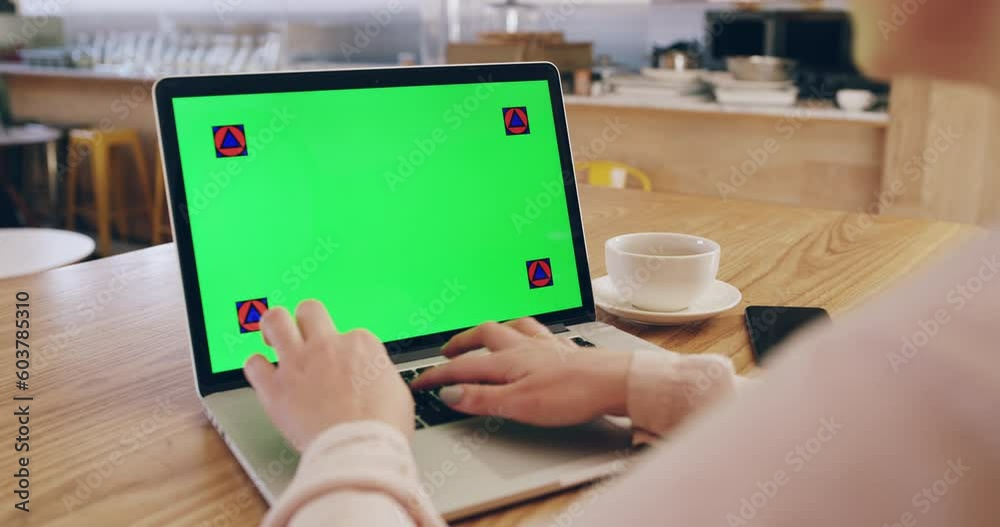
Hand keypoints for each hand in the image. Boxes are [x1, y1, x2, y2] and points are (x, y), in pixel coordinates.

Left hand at [243, 300, 413, 450]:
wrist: (359, 451)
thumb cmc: (382, 429)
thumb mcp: (397, 392)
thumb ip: (379, 375)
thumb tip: (375, 379)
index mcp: (361, 345)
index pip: (350, 333)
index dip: (346, 350)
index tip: (344, 365)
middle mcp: (327, 346)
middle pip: (309, 310)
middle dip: (304, 319)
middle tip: (301, 333)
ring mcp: (298, 363)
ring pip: (275, 320)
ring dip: (272, 327)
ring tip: (272, 337)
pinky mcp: (274, 388)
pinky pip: (253, 364)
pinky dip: (257, 367)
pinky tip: (263, 374)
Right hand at [410, 318, 632, 426]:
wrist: (615, 381)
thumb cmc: (573, 393)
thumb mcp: (520, 405)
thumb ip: (483, 399)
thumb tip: (451, 394)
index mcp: (508, 362)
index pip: (462, 368)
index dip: (438, 376)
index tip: (420, 382)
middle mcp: (524, 347)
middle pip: (484, 335)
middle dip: (461, 343)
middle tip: (446, 352)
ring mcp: (545, 345)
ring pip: (510, 327)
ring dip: (491, 330)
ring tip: (483, 336)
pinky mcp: (564, 349)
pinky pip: (536, 330)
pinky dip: (523, 330)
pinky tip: (530, 337)